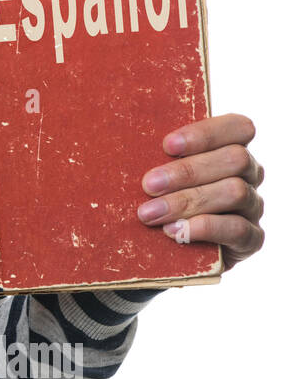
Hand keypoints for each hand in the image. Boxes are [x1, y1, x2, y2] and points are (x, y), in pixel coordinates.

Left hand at [136, 113, 264, 269]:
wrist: (175, 250)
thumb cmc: (162, 199)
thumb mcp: (161, 174)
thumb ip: (158, 157)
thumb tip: (123, 139)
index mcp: (231, 149)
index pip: (239, 128)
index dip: (206, 133)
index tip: (167, 145)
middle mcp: (249, 174)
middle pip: (235, 159)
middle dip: (187, 171)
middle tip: (148, 184)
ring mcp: (253, 207)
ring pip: (235, 192)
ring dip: (188, 201)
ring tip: (150, 214)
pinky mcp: (251, 239)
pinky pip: (238, 229)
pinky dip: (204, 228)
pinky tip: (174, 231)